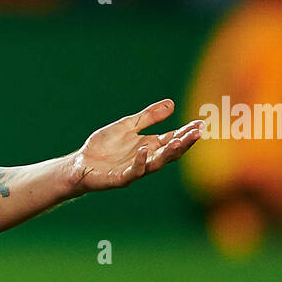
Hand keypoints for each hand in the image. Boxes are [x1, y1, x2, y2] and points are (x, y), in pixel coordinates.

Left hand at [67, 99, 201, 193]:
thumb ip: (148, 117)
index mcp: (149, 146)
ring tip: (179, 141)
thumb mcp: (128, 126)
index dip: (186, 132)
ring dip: (168, 153)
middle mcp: (146, 158)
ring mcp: (134, 169)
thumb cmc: (104, 146)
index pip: (173, 139)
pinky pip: (133, 171)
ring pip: (156, 164)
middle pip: (170, 152)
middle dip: (184, 143)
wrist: (81, 163)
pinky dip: (140, 162)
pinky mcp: (120, 178)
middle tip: (197, 133)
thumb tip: (172, 104)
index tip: (201, 123)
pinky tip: (144, 149)